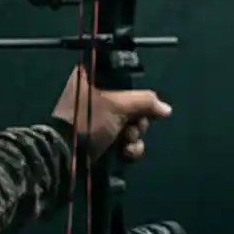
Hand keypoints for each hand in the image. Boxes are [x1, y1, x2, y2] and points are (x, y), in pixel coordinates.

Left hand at [51, 65, 172, 161]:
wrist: (68, 152)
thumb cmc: (88, 119)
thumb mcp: (118, 105)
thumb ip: (145, 102)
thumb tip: (166, 109)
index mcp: (92, 81)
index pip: (126, 84)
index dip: (138, 97)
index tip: (143, 107)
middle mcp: (95, 99)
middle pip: (132, 108)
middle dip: (138, 122)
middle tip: (131, 127)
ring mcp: (99, 122)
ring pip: (130, 127)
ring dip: (135, 137)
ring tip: (127, 141)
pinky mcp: (101, 142)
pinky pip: (124, 143)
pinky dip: (129, 148)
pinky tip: (125, 152)